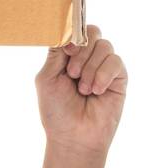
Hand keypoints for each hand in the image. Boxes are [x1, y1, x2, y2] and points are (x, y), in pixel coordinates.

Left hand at [35, 25, 126, 160]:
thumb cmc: (57, 111)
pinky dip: (103, 75)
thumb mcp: (47, 78)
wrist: (74, 137)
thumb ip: (56, 53)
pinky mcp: (119, 78)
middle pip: (93, 32)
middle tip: (72, 73)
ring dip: (91, 68)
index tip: (67, 50)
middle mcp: (87, 59)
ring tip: (83, 89)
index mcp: (68, 56)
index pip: (75, 31)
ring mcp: (104, 67)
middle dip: (81, 51)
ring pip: (104, 46)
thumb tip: (66, 31)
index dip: (73, 34)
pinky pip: (116, 62)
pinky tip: (96, 91)